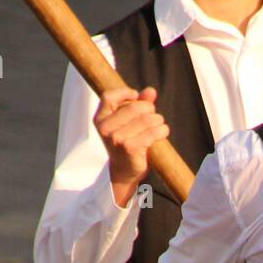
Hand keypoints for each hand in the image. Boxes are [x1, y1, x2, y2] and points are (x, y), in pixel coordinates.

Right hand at [94, 85, 170, 207]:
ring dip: (158, 120)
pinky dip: (161, 130)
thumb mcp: (127, 122)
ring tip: (160, 123)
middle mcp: (105, 128)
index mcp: (100, 119)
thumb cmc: (125, 142)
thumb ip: (138, 103)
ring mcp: (116, 139)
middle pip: (133, 107)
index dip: (124, 93)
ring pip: (145, 119)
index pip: (108, 97)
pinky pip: (151, 133)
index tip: (136, 96)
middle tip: (154, 115)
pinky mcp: (129, 148)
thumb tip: (151, 91)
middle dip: (148, 108)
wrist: (124, 172)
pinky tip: (163, 131)